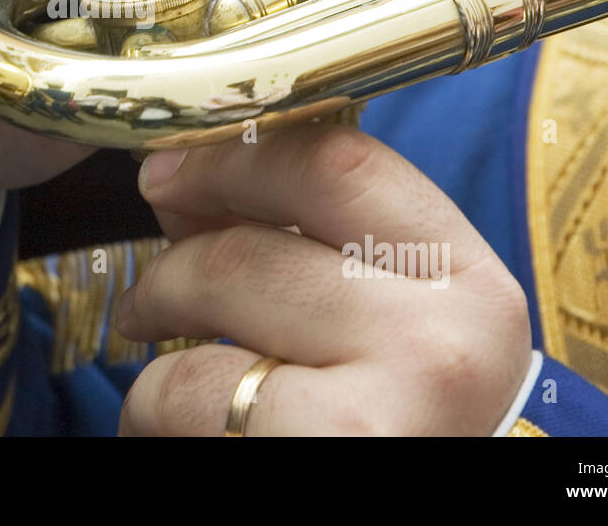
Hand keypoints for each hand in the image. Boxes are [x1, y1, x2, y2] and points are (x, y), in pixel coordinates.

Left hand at [117, 123, 531, 435]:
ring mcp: (387, 403)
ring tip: (160, 390)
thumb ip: (309, 251)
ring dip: (159, 342)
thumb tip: (185, 188)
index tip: (168, 169)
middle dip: (171, 266)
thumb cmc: (391, 428)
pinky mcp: (326, 452)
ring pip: (213, 310)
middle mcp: (442, 337)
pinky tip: (178, 436)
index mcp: (466, 280)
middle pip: (251, 244)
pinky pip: (185, 394)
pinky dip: (153, 412)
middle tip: (141, 303)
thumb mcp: (387, 330)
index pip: (338, 164)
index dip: (234, 157)